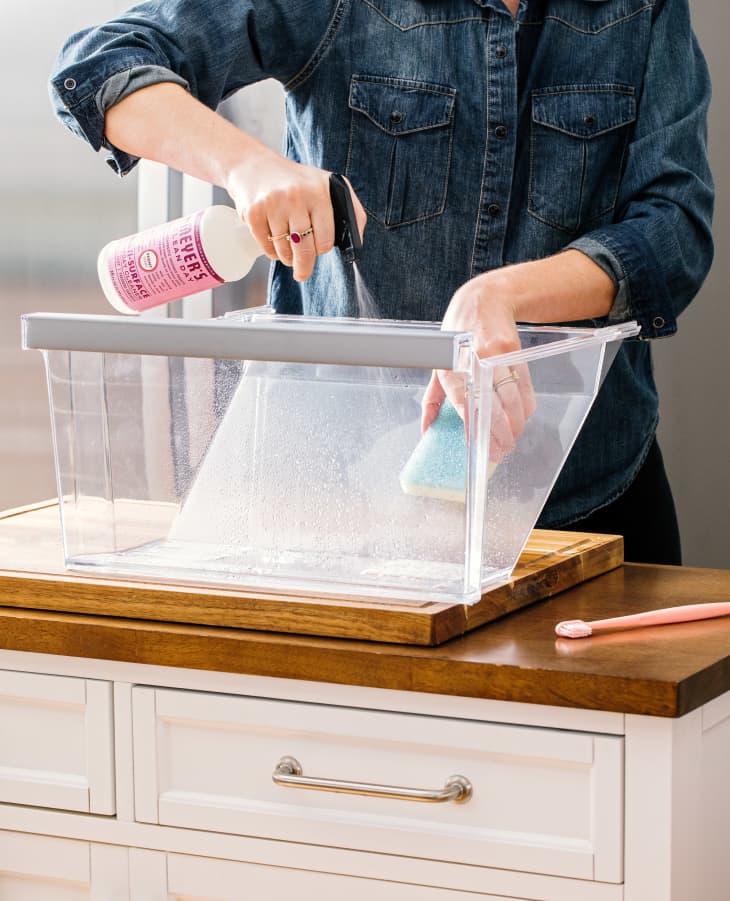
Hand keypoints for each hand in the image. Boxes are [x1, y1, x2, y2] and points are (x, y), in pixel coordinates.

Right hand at [227, 150, 366, 281]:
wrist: (254, 165)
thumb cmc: (297, 181)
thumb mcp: (327, 185)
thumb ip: (350, 210)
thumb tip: (356, 243)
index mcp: (319, 191)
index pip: (325, 239)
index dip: (322, 248)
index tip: (318, 248)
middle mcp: (296, 196)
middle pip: (304, 249)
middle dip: (304, 267)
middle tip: (302, 274)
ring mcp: (273, 204)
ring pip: (284, 251)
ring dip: (287, 256)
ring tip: (287, 247)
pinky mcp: (253, 213)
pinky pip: (266, 248)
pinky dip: (271, 251)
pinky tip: (273, 239)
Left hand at [421, 268, 536, 462]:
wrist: (483, 300)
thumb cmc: (457, 337)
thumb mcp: (437, 365)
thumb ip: (432, 400)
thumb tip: (426, 430)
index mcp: (449, 369)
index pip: (463, 405)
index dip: (473, 428)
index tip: (479, 447)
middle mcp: (472, 362)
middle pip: (492, 406)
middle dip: (499, 434)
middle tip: (501, 451)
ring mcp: (494, 356)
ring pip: (511, 399)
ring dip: (515, 424)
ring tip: (512, 439)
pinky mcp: (513, 351)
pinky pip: (524, 386)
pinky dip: (525, 406)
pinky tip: (522, 418)